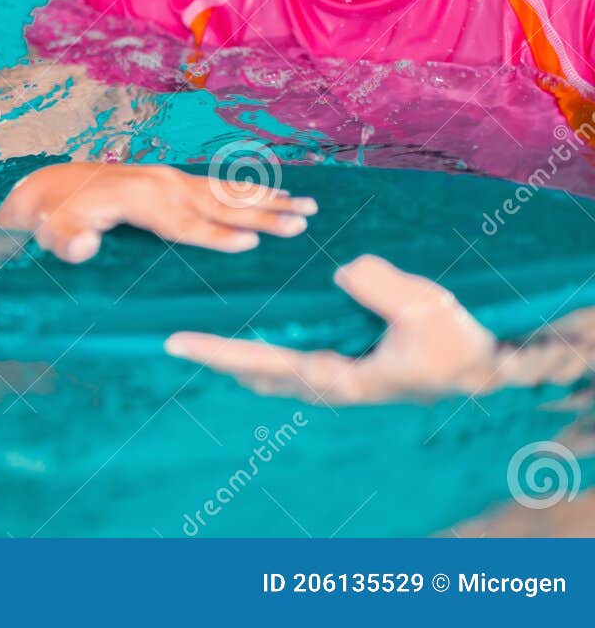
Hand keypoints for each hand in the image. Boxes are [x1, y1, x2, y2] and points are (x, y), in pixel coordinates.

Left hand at [0, 161, 315, 262]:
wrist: (51, 189)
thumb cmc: (55, 217)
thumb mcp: (51, 232)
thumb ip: (65, 242)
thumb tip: (81, 247)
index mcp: (135, 198)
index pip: (180, 222)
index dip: (213, 235)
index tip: (250, 245)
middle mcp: (158, 182)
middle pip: (215, 203)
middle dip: (260, 215)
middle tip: (301, 224)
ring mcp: (169, 178)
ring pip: (225, 191)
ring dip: (268, 199)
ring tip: (308, 207)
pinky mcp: (174, 181)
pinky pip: (219, 186)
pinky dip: (253, 190)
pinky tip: (281, 195)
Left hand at [166, 254, 502, 403]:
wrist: (484, 364)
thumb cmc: (455, 341)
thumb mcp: (424, 309)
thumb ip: (382, 289)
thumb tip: (343, 271)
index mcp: (336, 377)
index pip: (260, 363)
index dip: (215, 351)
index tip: (174, 342)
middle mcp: (327, 382)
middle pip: (252, 372)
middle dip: (213, 357)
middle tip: (170, 340)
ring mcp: (335, 378)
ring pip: (268, 370)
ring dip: (235, 357)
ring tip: (198, 338)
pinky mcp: (346, 368)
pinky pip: (290, 360)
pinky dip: (263, 351)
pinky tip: (255, 332)